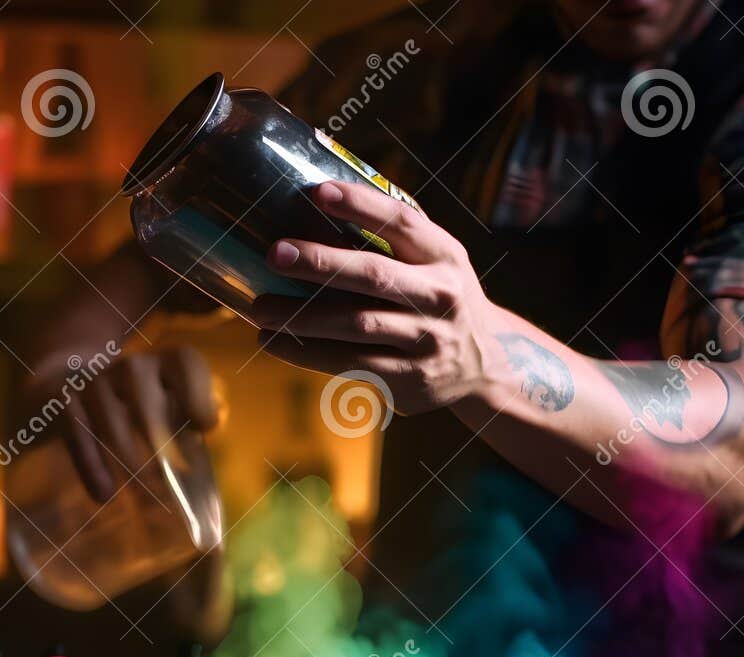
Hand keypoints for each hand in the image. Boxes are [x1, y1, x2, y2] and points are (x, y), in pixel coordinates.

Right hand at [23, 346, 217, 501]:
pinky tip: (105, 494)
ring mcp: (94, 381)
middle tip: (172, 476)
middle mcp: (131, 365)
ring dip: (129, 460)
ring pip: (112, 420)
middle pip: (146, 398)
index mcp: (165, 364)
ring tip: (142, 494)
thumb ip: (182, 431)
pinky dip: (92, 466)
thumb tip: (196, 472)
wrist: (63, 385)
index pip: (184, 363)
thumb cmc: (130, 409)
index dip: (197, 393)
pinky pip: (78, 433)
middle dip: (160, 440)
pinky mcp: (62, 399)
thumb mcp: (161, 409)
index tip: (202, 428)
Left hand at [247, 181, 496, 413]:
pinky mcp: (410, 377)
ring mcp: (426, 339)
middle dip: (320, 262)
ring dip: (302, 317)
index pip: (402, 222)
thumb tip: (320, 200)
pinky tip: (275, 342)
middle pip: (374, 274)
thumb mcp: (436, 263)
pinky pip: (351, 363)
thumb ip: (394, 238)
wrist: (484, 366)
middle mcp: (440, 295)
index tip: (318, 192)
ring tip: (259, 308)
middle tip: (274, 253)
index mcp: (445, 255)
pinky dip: (308, 352)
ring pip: (356, 325)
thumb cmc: (438, 299)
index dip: (361, 205)